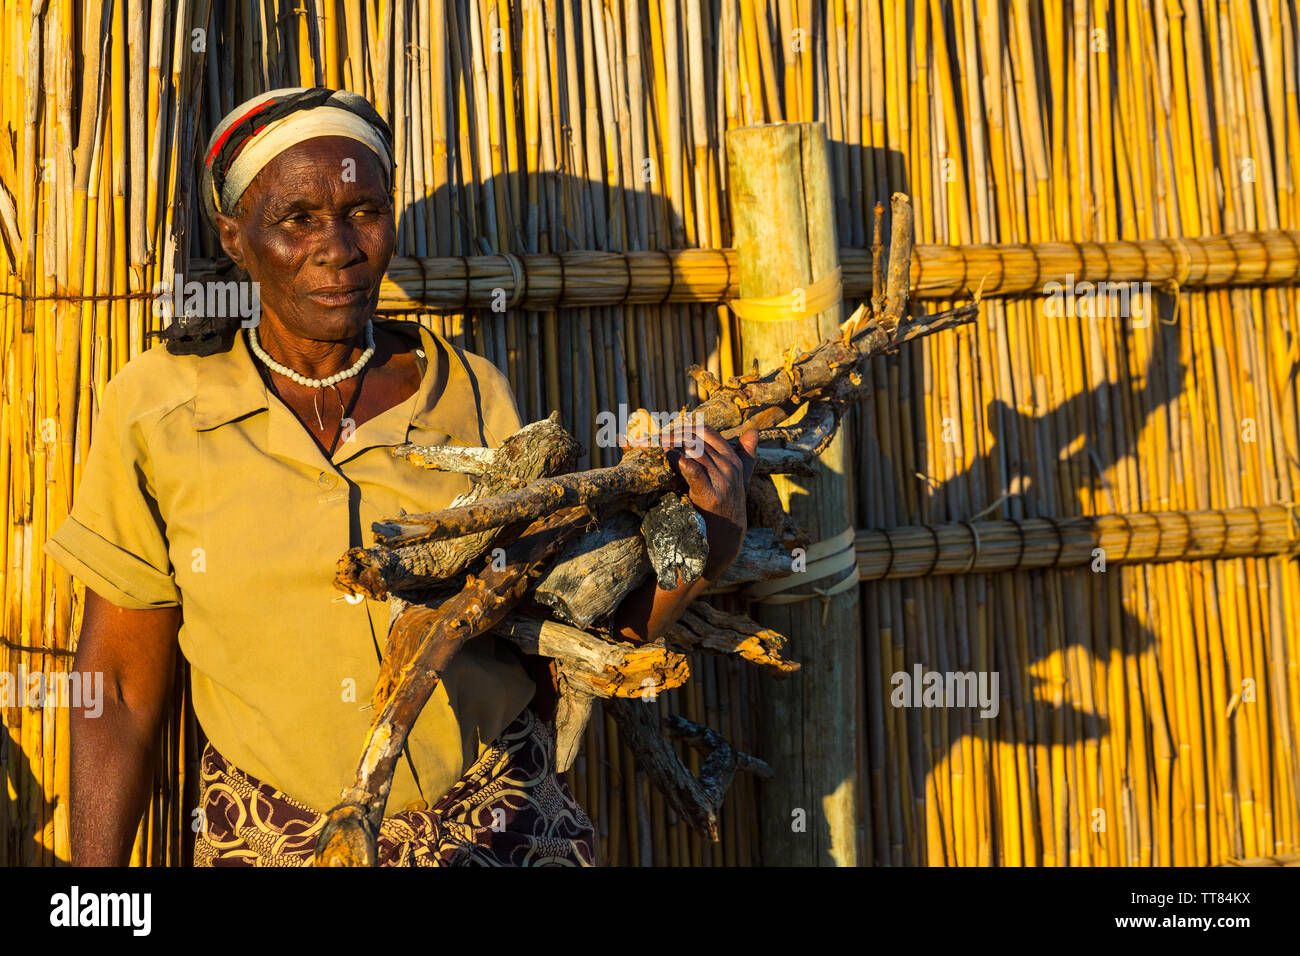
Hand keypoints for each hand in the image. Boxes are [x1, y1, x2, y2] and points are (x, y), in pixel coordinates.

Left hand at [655, 422, 760, 581]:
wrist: (726, 543)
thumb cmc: (728, 509)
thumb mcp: (742, 481)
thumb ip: (747, 455)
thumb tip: (754, 431)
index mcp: (735, 460)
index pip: (708, 432)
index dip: (685, 428)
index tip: (666, 430)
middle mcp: (730, 468)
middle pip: (697, 441)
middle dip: (672, 436)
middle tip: (653, 437)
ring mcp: (722, 482)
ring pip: (694, 453)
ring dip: (672, 447)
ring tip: (655, 446)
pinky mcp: (710, 497)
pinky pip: (695, 473)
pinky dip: (682, 463)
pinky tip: (673, 458)